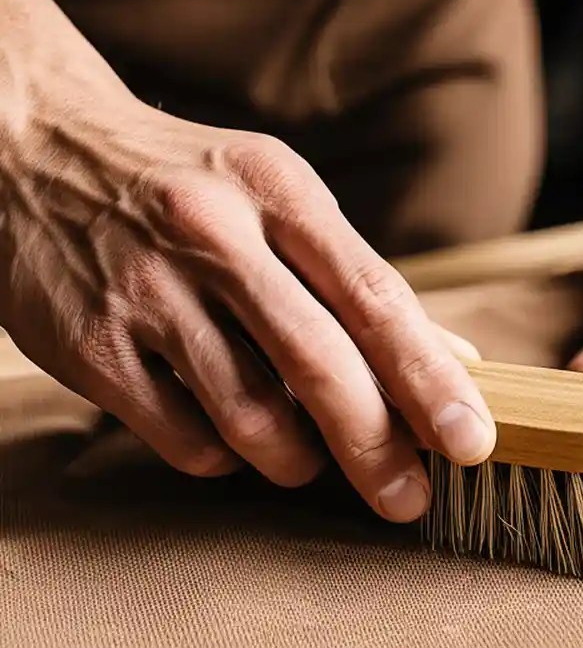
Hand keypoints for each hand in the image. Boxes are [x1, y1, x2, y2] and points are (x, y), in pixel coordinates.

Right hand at [0, 70, 494, 521]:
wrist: (31, 148)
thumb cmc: (189, 186)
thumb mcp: (279, 198)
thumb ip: (359, 280)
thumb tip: (456, 359)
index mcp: (278, 191)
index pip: (375, 296)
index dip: (431, 379)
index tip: (473, 440)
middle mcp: (213, 236)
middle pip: (320, 366)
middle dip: (379, 448)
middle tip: (410, 498)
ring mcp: (145, 291)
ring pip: (252, 417)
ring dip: (299, 460)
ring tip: (310, 458)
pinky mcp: (89, 345)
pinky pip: (185, 439)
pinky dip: (225, 458)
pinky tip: (231, 438)